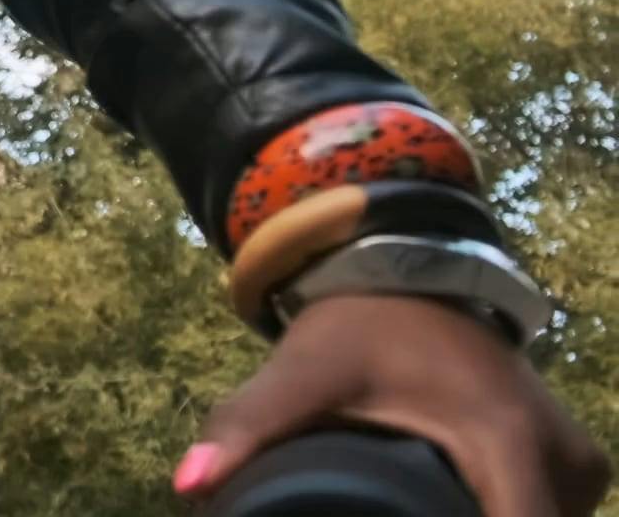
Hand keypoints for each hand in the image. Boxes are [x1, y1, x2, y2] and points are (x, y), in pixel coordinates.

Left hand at [183, 293, 607, 516]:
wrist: (411, 273)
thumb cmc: (362, 323)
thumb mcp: (305, 372)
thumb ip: (249, 427)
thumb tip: (188, 485)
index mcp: (510, 443)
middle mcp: (563, 463)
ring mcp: (577, 469)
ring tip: (404, 510)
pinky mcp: (574, 469)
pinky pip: (541, 516)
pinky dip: (498, 516)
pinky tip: (444, 513)